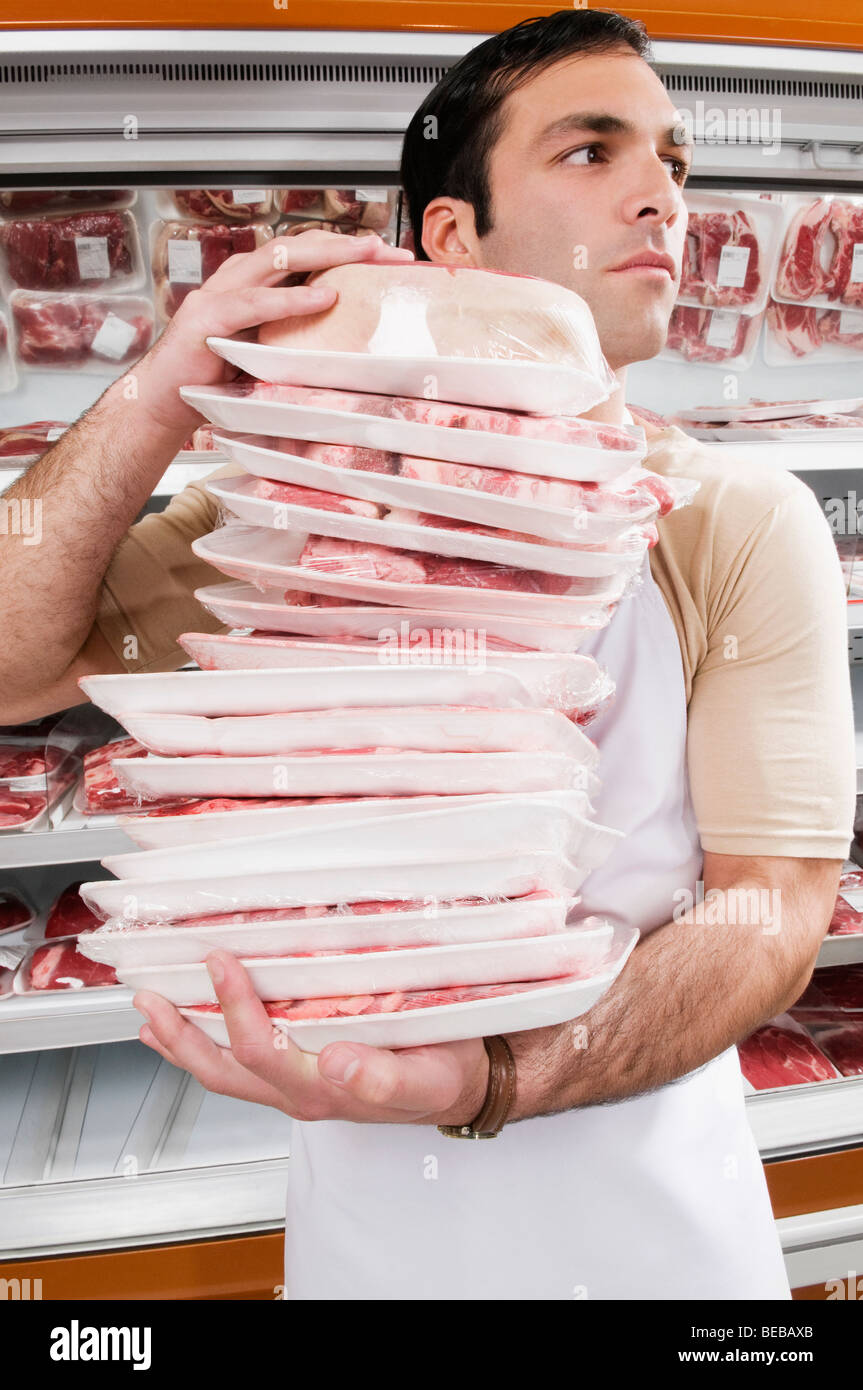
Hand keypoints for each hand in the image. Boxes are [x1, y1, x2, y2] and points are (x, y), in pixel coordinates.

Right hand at [131, 229, 414, 435]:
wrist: (166, 400)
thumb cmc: (218, 378)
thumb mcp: (269, 351)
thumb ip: (298, 337)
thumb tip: (349, 343)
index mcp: (255, 282)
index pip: (306, 254)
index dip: (346, 250)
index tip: (387, 257)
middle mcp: (240, 278)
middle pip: (299, 245)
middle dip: (345, 243)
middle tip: (387, 249)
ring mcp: (222, 293)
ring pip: (280, 258)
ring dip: (326, 255)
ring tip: (363, 255)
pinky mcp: (210, 318)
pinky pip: (256, 303)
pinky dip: (292, 299)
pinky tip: (323, 297)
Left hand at [134, 950, 489, 1127]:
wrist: (459, 1086)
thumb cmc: (443, 1074)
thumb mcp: (427, 1076)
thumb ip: (383, 1076)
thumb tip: (335, 1062)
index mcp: (325, 1089)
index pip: (262, 1050)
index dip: (235, 1007)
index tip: (222, 961)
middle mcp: (300, 1092)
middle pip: (223, 1070)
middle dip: (181, 1034)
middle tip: (150, 996)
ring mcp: (294, 1088)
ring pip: (223, 1074)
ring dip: (181, 1044)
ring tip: (150, 1013)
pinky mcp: (297, 1076)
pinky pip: (239, 1069)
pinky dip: (204, 1048)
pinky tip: (188, 1028)